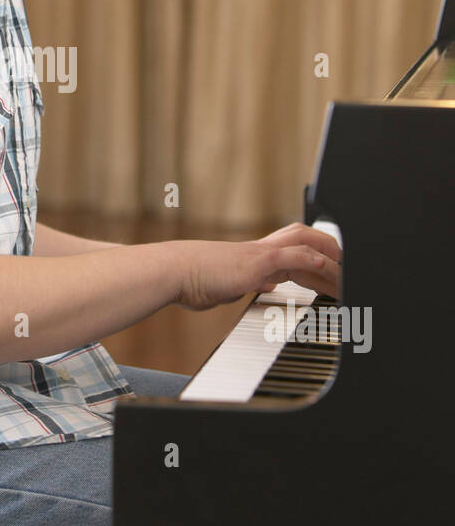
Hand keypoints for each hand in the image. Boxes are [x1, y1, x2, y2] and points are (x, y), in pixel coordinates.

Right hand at [173, 222, 341, 310]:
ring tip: (349, 272)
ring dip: (331, 256)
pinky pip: (292, 256)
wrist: (174, 272)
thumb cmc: (192, 280)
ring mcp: (261, 254)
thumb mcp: (227, 285)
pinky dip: (313, 260)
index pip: (296, 254)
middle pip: (307, 239)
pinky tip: (328, 268)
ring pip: (306, 243)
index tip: (333, 278)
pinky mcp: (257, 262)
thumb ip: (247, 284)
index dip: (318, 262)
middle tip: (351, 270)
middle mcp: (262, 251)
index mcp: (255, 256)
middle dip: (332, 251)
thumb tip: (263, 285)